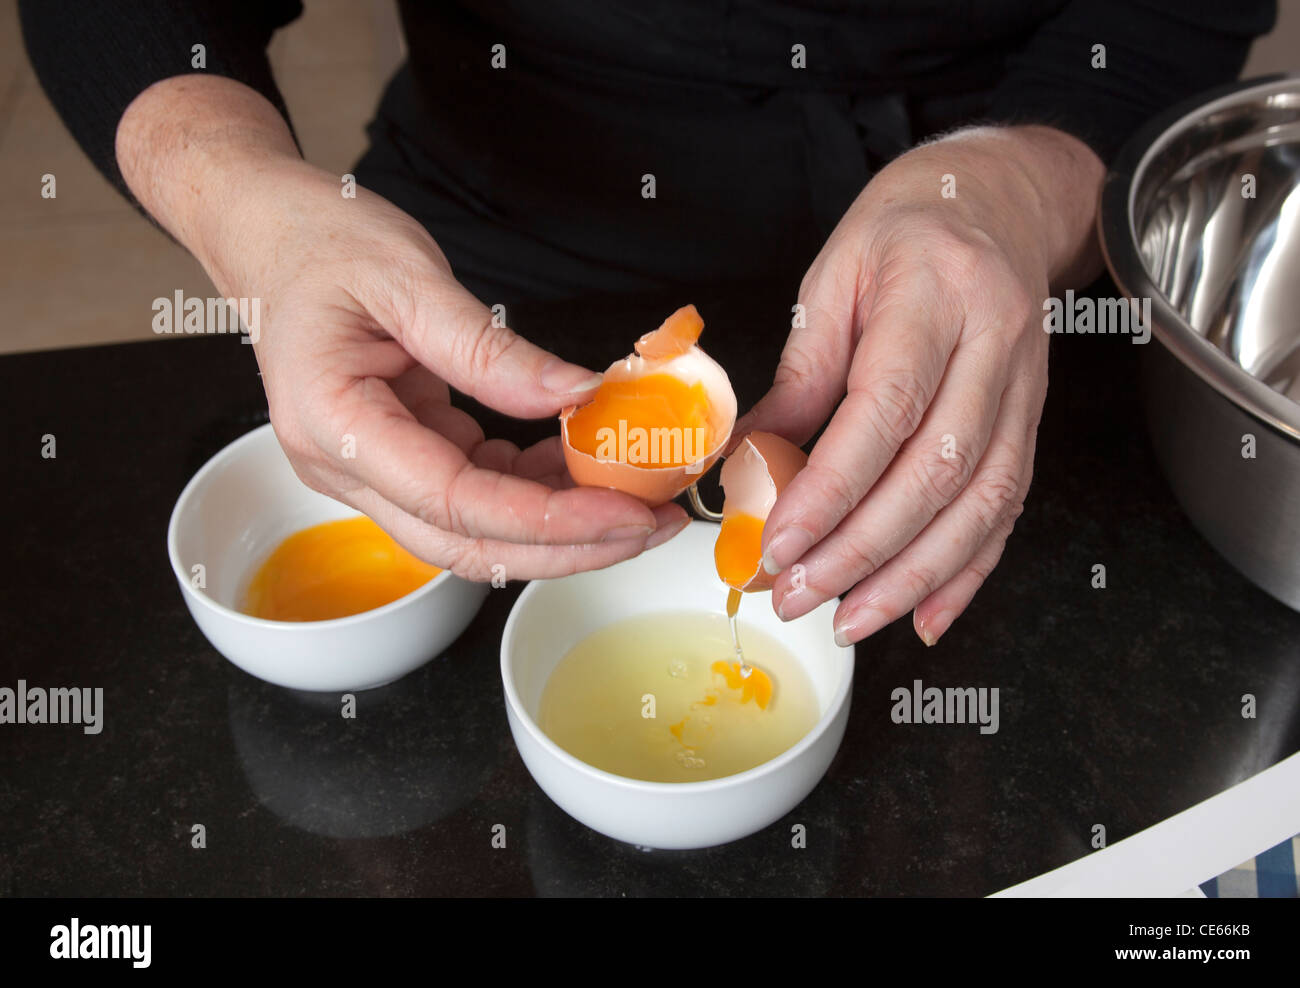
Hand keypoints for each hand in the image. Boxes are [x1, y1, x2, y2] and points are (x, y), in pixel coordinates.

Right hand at [118, 77, 686, 579]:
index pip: (452, 501)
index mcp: (333, 425)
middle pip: (466, 544)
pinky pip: (474, 492)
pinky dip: (533, 487)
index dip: (544, 519)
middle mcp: (344, 467)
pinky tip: (584, 466)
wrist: (270, 235)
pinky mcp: (400, 455)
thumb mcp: (407, 277)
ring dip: (557, 527)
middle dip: (566, 547)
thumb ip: (488, 349)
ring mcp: (371, 469)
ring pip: (473, 532)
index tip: (623, 512)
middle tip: (650, 526)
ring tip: (634, 501)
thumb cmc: (319, 243)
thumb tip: (578, 395)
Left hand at [739, 126, 1102, 645]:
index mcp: (934, 294)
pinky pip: (1009, 509)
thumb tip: (743, 465)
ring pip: (981, 503)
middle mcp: (994, 345)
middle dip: (860, 549)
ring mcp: (1025, 389)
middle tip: (794, 593)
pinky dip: (968, 573)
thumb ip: (798, 377)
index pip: (884, 410)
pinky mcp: (1033, 423)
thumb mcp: (832, 281)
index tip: (775, 541)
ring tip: (848, 620)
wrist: (995, 202)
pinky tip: (926, 617)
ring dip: (912, 577)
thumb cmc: (902, 233)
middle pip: (936, 470)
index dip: (828, 489)